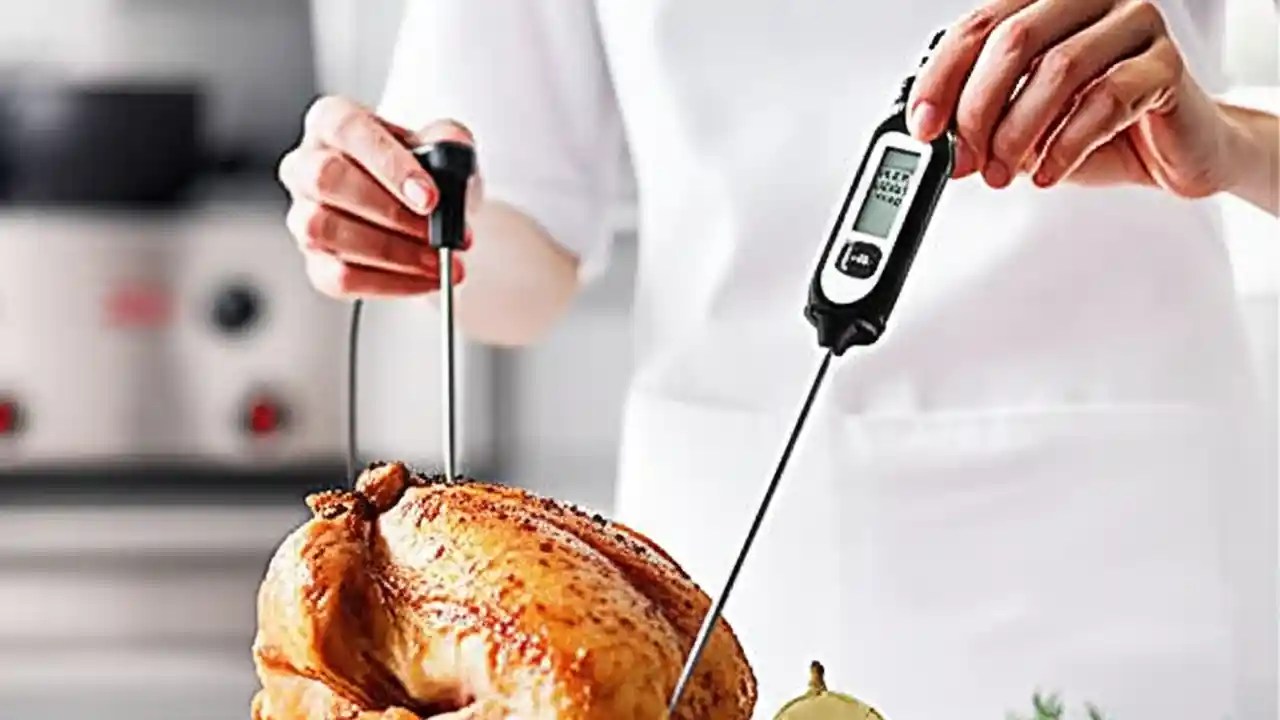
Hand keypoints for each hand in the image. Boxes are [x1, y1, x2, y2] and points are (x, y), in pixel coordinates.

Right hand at [278, 97, 478, 298]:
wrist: (419, 206)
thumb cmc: (416, 170)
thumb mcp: (439, 144)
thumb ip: (447, 140)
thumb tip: (452, 148)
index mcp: (331, 122)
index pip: (347, 130)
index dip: (389, 164)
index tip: (430, 197)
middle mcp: (306, 165)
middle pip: (327, 180)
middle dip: (390, 212)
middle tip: (435, 231)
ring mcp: (303, 215)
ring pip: (325, 231)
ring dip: (390, 252)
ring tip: (436, 260)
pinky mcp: (314, 260)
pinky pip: (337, 277)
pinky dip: (388, 283)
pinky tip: (424, 279)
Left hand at [908, 0, 1238, 198]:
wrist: (1172, 153)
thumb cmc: (1093, 128)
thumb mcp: (1021, 122)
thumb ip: (981, 118)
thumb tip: (934, 138)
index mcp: (1043, 3)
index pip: (977, 27)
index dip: (941, 79)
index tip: (923, 127)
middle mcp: (1088, 0)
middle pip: (1013, 41)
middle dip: (977, 109)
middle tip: (965, 159)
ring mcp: (1133, 23)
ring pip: (1058, 69)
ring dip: (1018, 133)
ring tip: (1004, 172)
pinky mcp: (1166, 63)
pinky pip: (1105, 99)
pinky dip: (1065, 144)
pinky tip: (1048, 172)